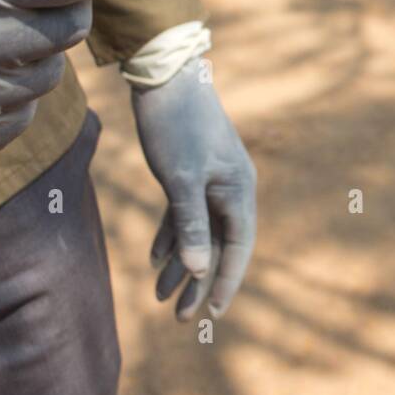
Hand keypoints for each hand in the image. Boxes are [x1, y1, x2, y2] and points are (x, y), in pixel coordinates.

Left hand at [132, 56, 256, 320]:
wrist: (165, 75)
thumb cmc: (175, 124)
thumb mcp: (180, 177)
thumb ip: (190, 223)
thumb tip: (196, 268)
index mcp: (239, 191)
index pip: (237, 247)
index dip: (226, 282)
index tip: (213, 314)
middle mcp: (232, 188)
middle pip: (217, 245)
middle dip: (198, 282)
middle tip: (181, 318)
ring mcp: (212, 180)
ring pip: (199, 232)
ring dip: (181, 264)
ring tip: (160, 297)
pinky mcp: (191, 171)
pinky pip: (184, 214)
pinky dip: (171, 236)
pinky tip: (155, 258)